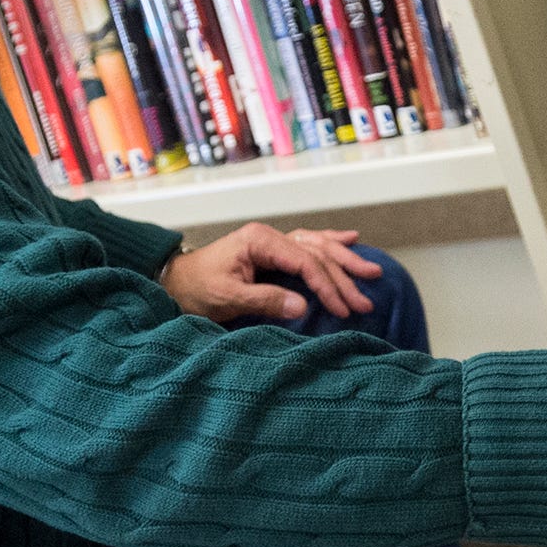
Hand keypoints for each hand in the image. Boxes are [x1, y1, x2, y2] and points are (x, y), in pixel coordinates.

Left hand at [160, 224, 380, 323]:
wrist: (176, 283)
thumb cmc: (197, 289)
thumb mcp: (227, 297)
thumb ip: (264, 299)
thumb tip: (302, 304)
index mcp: (259, 241)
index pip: (304, 261)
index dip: (326, 285)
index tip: (342, 308)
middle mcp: (269, 237)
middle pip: (316, 253)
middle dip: (343, 278)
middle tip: (364, 301)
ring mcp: (272, 242)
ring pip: (317, 247)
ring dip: (345, 261)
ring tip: (371, 272)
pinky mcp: (272, 252)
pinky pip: (307, 244)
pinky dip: (330, 242)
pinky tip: (350, 239)